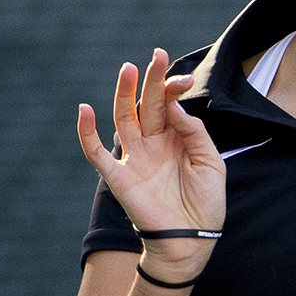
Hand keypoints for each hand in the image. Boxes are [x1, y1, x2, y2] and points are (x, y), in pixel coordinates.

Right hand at [76, 49, 225, 281]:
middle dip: (150, 81)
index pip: (170, 104)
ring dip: (123, 94)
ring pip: (124, 119)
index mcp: (176, 138)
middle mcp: (153, 144)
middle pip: (147, 105)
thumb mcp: (211, 162)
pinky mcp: (119, 176)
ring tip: (127, 69)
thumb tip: (175, 104)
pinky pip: (96, 152)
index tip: (183, 78)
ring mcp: (134, 158)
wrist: (193, 239)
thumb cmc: (206, 202)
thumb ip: (194, 131)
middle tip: (154, 55)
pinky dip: (87, 132)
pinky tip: (84, 109)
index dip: (173, 88)